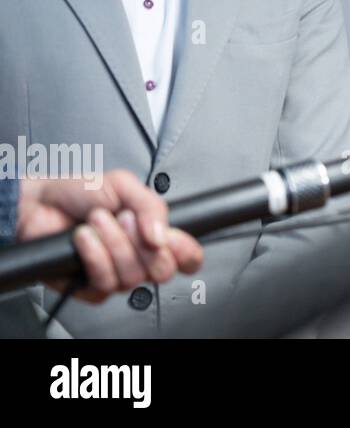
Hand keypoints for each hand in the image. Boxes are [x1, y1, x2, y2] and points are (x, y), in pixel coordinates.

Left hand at [16, 171, 202, 302]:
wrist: (39, 203)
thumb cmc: (80, 192)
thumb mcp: (125, 185)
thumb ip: (152, 206)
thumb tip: (162, 234)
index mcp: (155, 235)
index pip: (187, 257)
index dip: (185, 251)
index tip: (169, 236)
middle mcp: (139, 258)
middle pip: (162, 271)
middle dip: (140, 242)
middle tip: (124, 219)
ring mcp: (116, 274)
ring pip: (131, 277)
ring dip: (112, 243)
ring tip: (97, 222)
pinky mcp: (89, 287)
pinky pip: (104, 284)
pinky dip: (93, 256)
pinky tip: (84, 239)